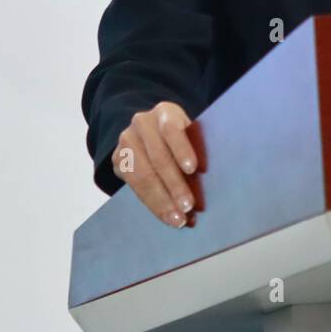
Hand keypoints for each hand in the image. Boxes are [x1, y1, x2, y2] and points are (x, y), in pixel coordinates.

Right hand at [111, 100, 200, 227]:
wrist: (150, 133)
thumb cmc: (182, 137)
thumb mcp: (190, 133)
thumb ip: (198, 148)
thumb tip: (213, 180)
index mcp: (165, 112)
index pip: (172, 129)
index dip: (182, 149)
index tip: (194, 169)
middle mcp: (142, 123)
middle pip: (158, 157)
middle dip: (174, 185)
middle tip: (188, 207)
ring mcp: (126, 141)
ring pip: (143, 176)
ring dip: (162, 201)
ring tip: (178, 219)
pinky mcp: (117, 160)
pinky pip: (133, 186)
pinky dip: (152, 204)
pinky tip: (166, 216)